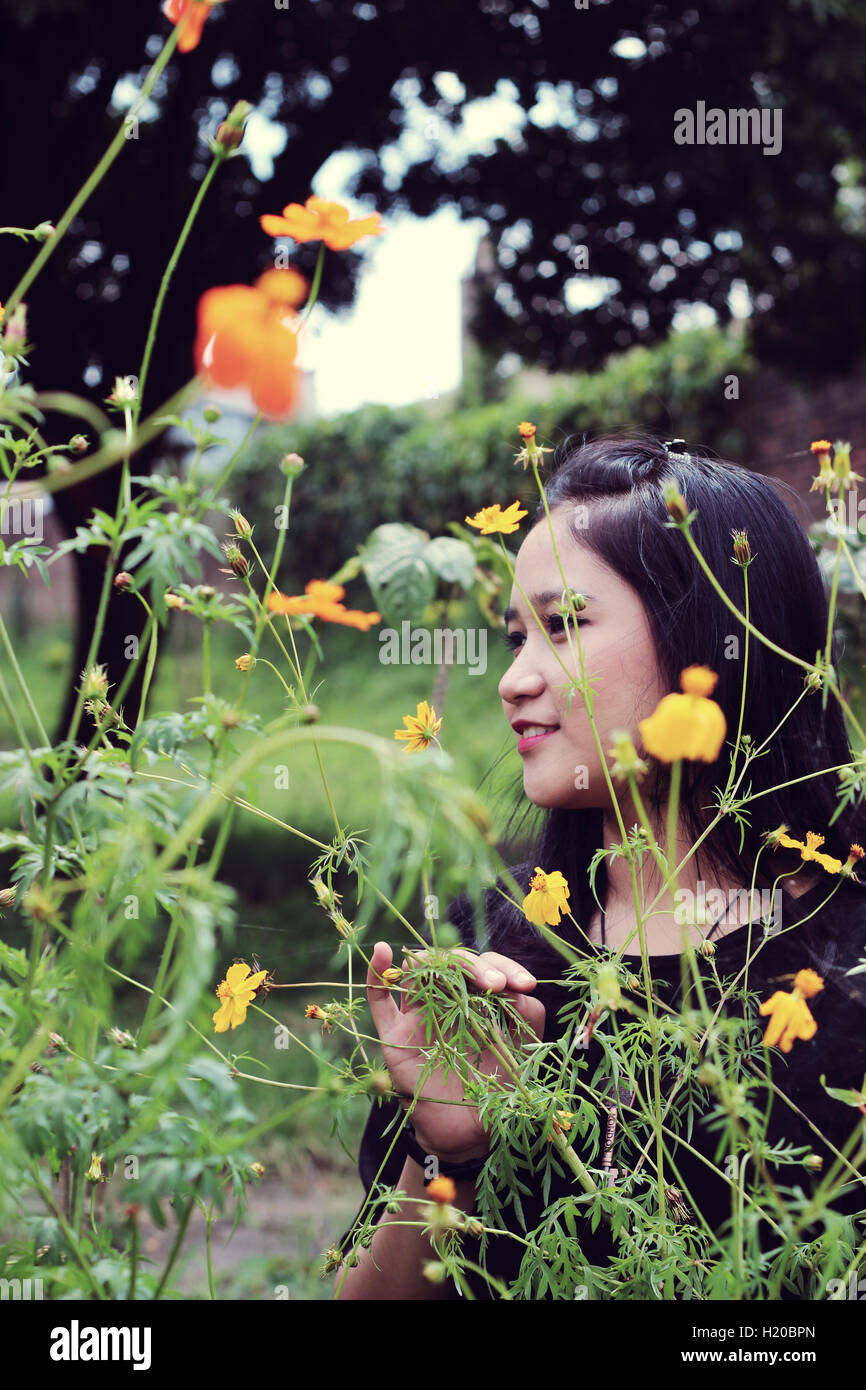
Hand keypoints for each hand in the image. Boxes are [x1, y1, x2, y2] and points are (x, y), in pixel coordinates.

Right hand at [366, 941, 545, 1162]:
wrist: (469, 1135)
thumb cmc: (497, 1090)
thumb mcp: (522, 1052)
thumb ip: (528, 1020)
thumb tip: (521, 991)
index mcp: (480, 1000)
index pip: (488, 965)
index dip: (506, 967)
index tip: (526, 985)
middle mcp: (449, 1001)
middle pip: (453, 962)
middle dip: (476, 966)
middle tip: (496, 986)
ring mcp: (420, 1015)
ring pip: (418, 970)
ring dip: (436, 961)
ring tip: (456, 972)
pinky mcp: (395, 1036)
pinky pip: (380, 1001)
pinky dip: (377, 974)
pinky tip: (382, 952)